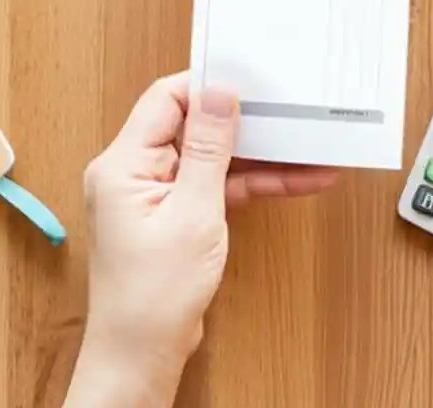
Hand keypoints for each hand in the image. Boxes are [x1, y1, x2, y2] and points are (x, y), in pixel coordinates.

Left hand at [65, 72, 338, 407]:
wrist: (143, 352)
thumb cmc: (153, 294)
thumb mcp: (193, 213)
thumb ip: (208, 150)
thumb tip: (219, 96)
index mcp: (123, 164)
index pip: (166, 100)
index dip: (208, 87)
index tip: (251, 81)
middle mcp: (133, 173)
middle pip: (193, 127)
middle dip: (245, 122)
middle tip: (290, 111)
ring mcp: (156, 195)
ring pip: (212, 159)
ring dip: (260, 158)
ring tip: (310, 150)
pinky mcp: (175, 216)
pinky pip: (217, 187)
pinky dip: (253, 185)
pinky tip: (296, 181)